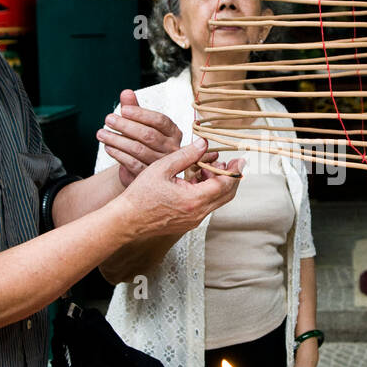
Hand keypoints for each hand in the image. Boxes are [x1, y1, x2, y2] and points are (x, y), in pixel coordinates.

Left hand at [97, 89, 216, 186]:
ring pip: (138, 149)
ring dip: (117, 140)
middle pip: (148, 135)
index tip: (123, 109)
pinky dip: (118, 154)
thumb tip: (126, 92)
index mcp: (173, 132)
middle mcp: (171, 149)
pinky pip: (132, 163)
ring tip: (101, 133)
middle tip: (108, 119)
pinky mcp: (149, 175)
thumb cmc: (143, 141)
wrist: (143, 169)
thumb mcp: (140, 123)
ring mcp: (161, 164)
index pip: (160, 120)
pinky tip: (108, 146)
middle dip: (126, 126)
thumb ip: (134, 108)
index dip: (141, 114)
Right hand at [116, 138, 243, 238]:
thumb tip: (203, 144)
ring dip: (217, 184)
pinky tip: (195, 179)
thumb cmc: (140, 195)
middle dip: (230, 177)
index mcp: (193, 200)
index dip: (235, 171)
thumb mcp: (162, 168)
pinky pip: (205, 206)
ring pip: (216, 201)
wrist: (127, 220)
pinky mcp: (188, 223)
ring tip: (205, 168)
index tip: (239, 160)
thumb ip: (186, 155)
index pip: (225, 185)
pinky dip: (206, 192)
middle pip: (226, 195)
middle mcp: (198, 214)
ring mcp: (194, 220)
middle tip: (229, 163)